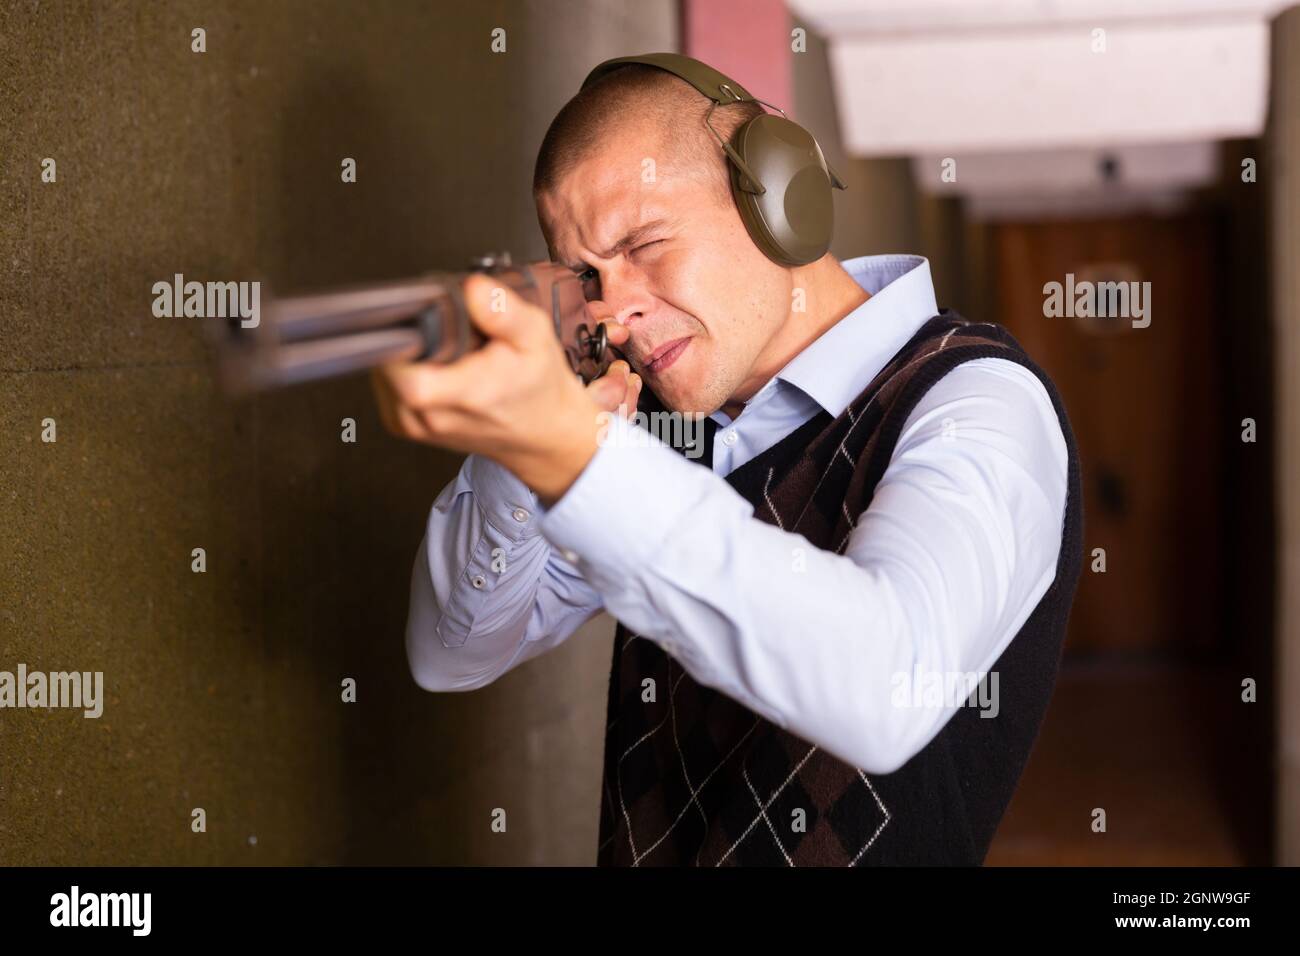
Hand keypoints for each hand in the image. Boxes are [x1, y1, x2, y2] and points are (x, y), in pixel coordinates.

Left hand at [370, 274, 636, 504]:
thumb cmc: (538, 385)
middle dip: (410, 334)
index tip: (427, 316)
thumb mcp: (535, 337)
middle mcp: (430, 417)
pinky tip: (436, 366)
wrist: (541, 433)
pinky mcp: (404, 427)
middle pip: (387, 359)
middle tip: (446, 331)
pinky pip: (385, 385)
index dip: (405, 331)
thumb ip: (504, 311)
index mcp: (462, 395)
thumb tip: (473, 288)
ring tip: (446, 350)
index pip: (400, 363)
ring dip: (407, 352)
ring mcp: (413, 426)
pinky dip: (404, 368)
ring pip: (381, 370)